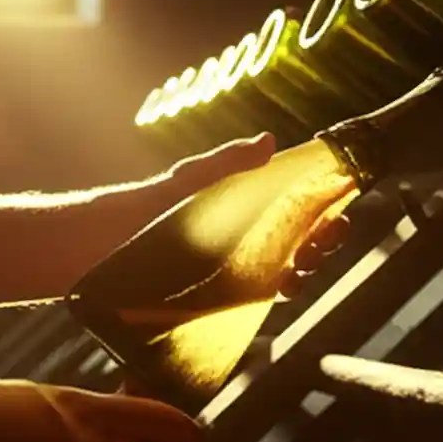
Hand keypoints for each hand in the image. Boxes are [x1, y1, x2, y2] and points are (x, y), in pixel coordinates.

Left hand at [149, 132, 351, 299]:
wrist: (107, 244)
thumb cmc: (150, 207)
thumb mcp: (192, 180)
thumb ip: (228, 164)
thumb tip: (268, 141)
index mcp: (248, 215)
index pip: (297, 215)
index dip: (322, 214)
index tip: (335, 211)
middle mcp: (249, 247)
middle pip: (302, 247)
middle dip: (324, 242)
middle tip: (328, 236)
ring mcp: (239, 275)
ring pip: (289, 275)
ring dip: (308, 268)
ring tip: (308, 260)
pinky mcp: (225, 300)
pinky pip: (262, 299)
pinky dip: (281, 292)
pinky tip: (286, 284)